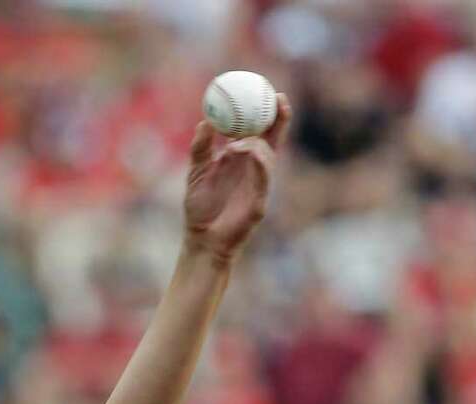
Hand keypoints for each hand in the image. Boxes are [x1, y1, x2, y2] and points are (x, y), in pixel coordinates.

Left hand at [184, 95, 290, 265]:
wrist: (202, 241)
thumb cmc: (199, 208)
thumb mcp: (196, 171)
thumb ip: (200, 147)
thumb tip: (204, 121)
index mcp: (242, 158)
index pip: (259, 129)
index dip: (265, 110)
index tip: (264, 89)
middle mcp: (254, 168)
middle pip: (273, 138)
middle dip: (280, 118)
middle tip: (278, 98)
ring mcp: (258, 185)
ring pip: (268, 156)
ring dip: (259, 142)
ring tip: (239, 141)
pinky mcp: (259, 204)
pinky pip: (263, 180)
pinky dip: (260, 164)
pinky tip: (252, 152)